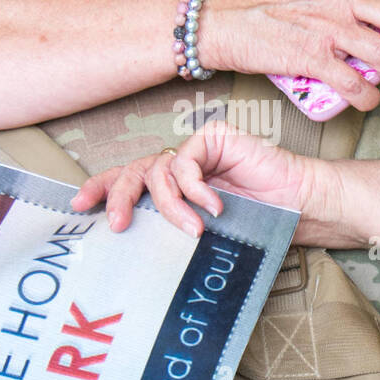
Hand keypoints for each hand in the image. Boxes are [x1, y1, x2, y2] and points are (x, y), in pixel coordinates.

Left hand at [69, 120, 337, 240]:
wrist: (300, 208)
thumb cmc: (257, 227)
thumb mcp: (202, 235)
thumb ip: (169, 228)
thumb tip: (127, 242)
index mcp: (171, 187)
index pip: (127, 181)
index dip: (100, 188)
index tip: (78, 205)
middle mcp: (179, 166)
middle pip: (131, 171)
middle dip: (118, 196)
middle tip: (118, 225)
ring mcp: (196, 150)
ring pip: (156, 170)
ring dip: (170, 205)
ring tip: (194, 229)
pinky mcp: (214, 137)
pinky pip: (186, 161)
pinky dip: (195, 188)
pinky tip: (216, 206)